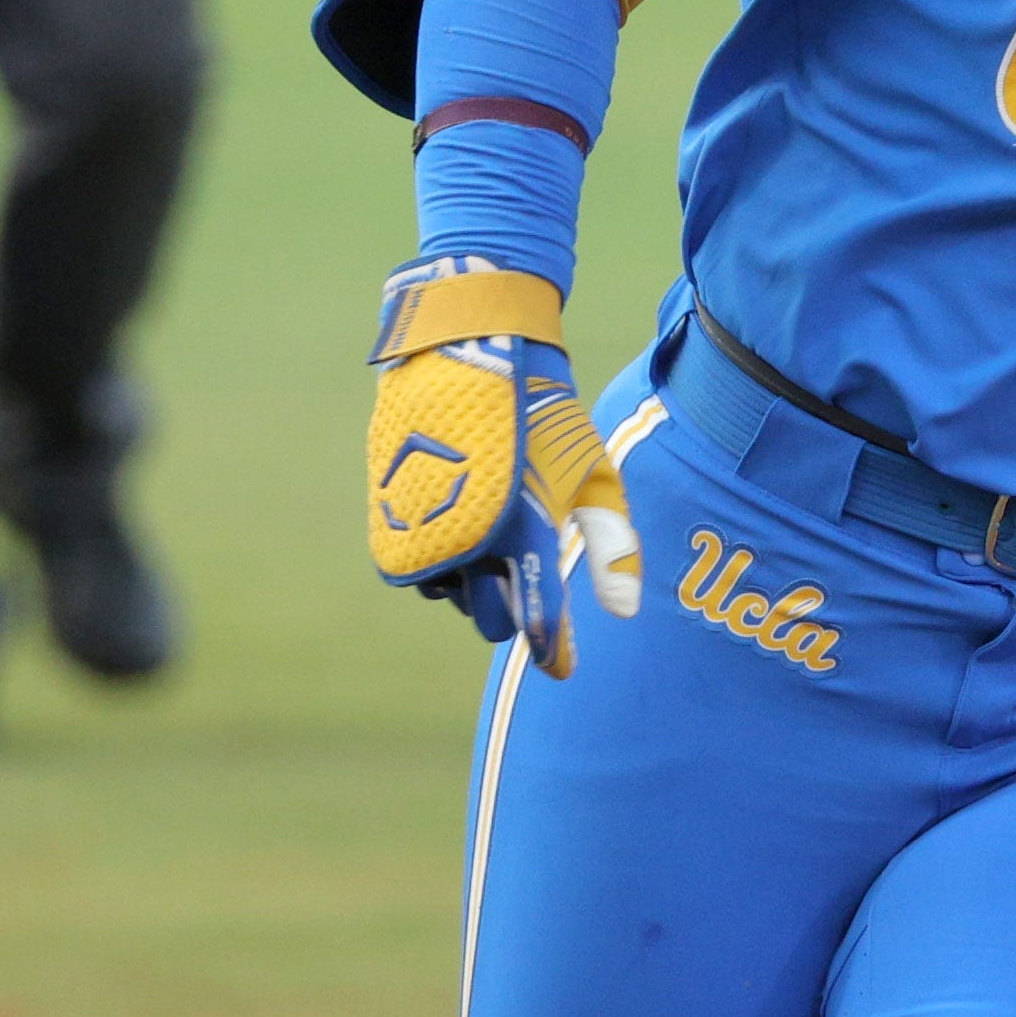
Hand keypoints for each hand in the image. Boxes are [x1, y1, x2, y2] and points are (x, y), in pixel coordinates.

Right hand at [364, 259, 639, 676]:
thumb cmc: (544, 411)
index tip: (562, 668)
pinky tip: (459, 532)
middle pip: (489, 621)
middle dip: (509, 611)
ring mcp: (425, 526)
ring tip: (491, 537)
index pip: (537, 615)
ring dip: (472, 584)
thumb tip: (624, 612)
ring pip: (451, 596)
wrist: (466, 349)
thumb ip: (612, 543)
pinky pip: (415, 571)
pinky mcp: (390, 515)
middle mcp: (471, 536)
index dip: (552, 649)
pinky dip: (439, 565)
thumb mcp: (592, 469)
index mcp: (524, 525)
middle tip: (522, 576)